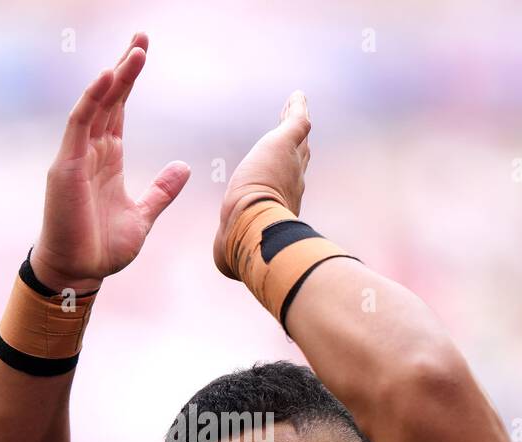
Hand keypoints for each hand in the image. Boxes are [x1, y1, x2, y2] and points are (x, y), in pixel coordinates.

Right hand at [29, 32, 190, 292]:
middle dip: (125, 66)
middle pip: (109, 98)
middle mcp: (91, 151)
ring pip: (96, 105)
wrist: (80, 272)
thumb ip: (161, 191)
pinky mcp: (66, 166)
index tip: (143, 50)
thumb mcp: (142, 217)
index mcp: (109, 159)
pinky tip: (108, 77)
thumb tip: (184, 167)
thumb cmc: (103, 248)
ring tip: (135, 51)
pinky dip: (92, 99)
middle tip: (142, 35)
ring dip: (115, 77)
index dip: (130, 79)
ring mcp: (77, 156)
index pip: (119, 108)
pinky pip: (79, 124)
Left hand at [212, 90, 311, 279]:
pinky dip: (297, 108)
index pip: (285, 185)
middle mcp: (292, 183)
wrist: (253, 229)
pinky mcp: (284, 144)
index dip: (285, 176)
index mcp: (280, 204)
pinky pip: (296, 121)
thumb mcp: (232, 247)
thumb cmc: (243, 243)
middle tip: (299, 132)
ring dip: (296, 123)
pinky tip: (297, 96)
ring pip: (296, 139)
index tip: (284, 170)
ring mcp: (290, 163)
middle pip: (297, 159)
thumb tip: (222, 266)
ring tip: (296, 107)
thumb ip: (227, 253)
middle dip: (299, 148)